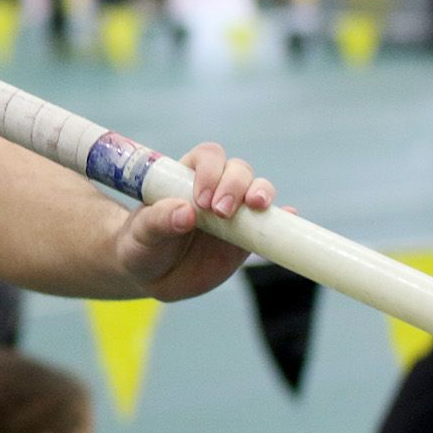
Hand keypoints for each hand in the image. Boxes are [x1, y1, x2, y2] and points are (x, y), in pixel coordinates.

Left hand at [117, 142, 274, 300]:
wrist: (152, 274)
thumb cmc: (141, 245)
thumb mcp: (141, 234)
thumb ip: (157, 221)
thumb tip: (185, 212)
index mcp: (186, 178)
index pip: (207, 157)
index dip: (209, 171)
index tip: (201, 199)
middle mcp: (215, 189)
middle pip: (237, 170)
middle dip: (235, 184)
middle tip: (222, 211)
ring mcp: (234, 214)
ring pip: (257, 191)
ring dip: (262, 193)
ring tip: (258, 206)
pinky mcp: (246, 239)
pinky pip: (269, 226)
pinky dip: (284, 220)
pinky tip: (291, 219)